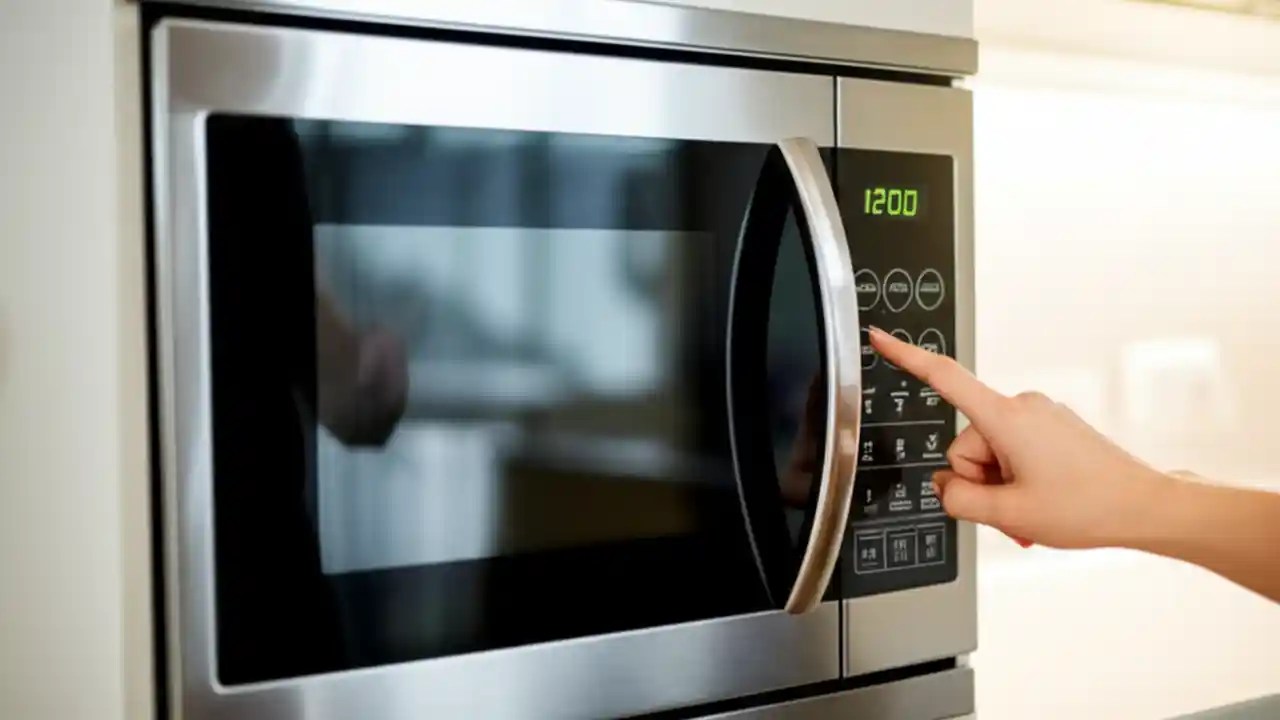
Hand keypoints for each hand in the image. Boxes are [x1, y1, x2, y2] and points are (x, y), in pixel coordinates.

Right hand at [868, 327, 1167, 548]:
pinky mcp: (1053, 428)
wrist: (1144, 507)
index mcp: (1007, 418)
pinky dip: (1018, 479)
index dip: (906, 356)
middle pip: (966, 443)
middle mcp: (1022, 407)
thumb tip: (946, 487)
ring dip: (1001, 483)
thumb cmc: (1090, 507)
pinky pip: (1013, 452)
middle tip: (1013, 506)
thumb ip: (959, 500)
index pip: (944, 378)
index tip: (880, 337)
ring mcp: (1040, 416)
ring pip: (989, 452)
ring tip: (1034, 506)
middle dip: (980, 479)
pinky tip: (1044, 500)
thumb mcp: (1009, 514)